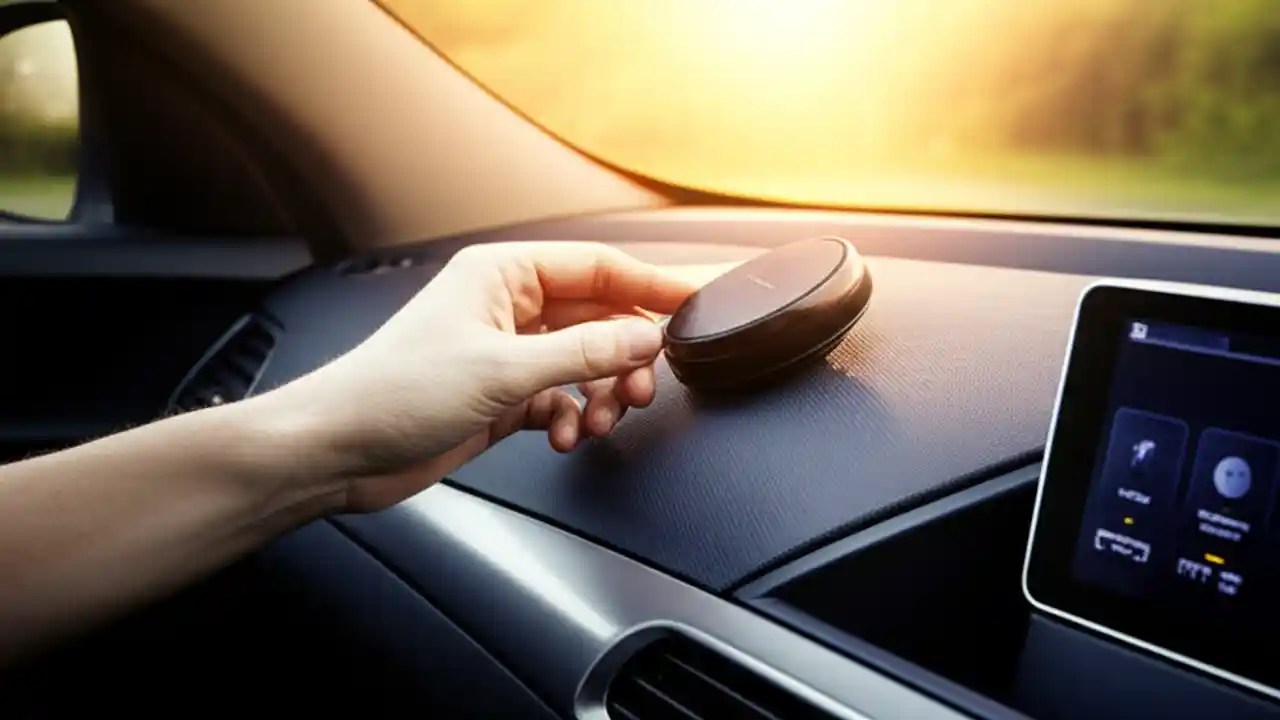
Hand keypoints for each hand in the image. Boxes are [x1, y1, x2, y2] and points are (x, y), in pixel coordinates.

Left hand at [266, 241, 695, 511]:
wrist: (338, 450)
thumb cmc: (395, 392)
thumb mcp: (503, 370)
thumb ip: (584, 353)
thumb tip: (646, 336)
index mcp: (503, 273)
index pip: (598, 267)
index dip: (651, 285)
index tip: (695, 304)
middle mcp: (507, 306)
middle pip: (598, 317)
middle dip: (626, 355)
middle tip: (644, 386)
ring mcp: (506, 352)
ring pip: (584, 362)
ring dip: (600, 394)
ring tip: (600, 421)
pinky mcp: (502, 395)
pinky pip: (562, 398)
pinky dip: (572, 417)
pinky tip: (566, 436)